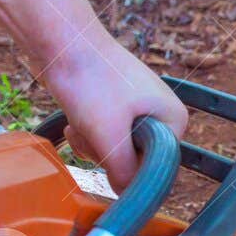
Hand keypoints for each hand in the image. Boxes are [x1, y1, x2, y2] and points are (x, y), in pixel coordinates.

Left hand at [39, 36, 189, 190]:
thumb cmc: (90, 80)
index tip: (109, 154)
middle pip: (137, 159)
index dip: (131, 169)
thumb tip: (128, 195)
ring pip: (116, 148)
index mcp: (174, 119)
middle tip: (93, 133)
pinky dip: (87, 132)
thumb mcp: (110, 137)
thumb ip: (125, 173)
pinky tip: (74, 120)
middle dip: (108, 154)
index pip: (160, 168)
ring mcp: (138, 107)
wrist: (61, 40)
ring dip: (93, 144)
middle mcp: (161, 113)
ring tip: (80, 123)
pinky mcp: (115, 103)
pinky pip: (105, 133)